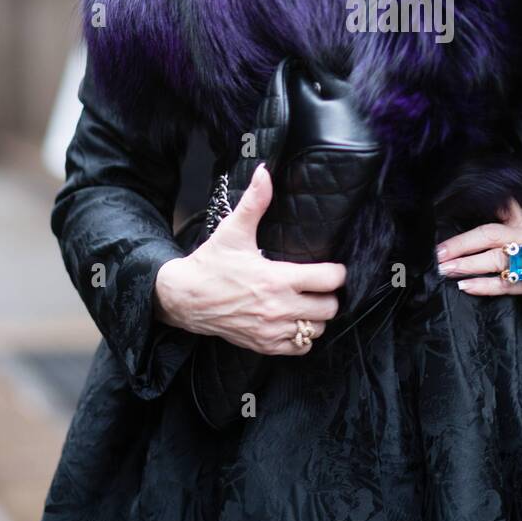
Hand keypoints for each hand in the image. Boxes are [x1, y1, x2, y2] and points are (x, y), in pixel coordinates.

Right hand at [153, 163, 345, 356]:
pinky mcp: (264, 345)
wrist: (184, 298)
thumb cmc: (211, 263)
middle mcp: (279, 308)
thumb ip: (255, 202)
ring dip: (318, 317)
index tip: (332, 267)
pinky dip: (303, 336)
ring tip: (309, 302)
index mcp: (277, 279)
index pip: (330, 280)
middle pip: (330, 308)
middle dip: (330, 295)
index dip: (337, 272)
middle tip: (321, 285)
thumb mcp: (233, 231)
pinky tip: (295, 321)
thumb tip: (265, 172)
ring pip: (318, 329)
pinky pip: (300, 348)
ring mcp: (272, 330)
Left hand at [435, 197, 521, 326]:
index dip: (478, 206)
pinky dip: (484, 284)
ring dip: (467, 264)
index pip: (501, 207)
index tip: (451, 208)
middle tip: (440, 252)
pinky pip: (506, 283)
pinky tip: (466, 286)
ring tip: (447, 268)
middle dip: (462, 243)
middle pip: (491, 234)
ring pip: (496, 259)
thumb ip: (504, 231)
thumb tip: (464, 234)